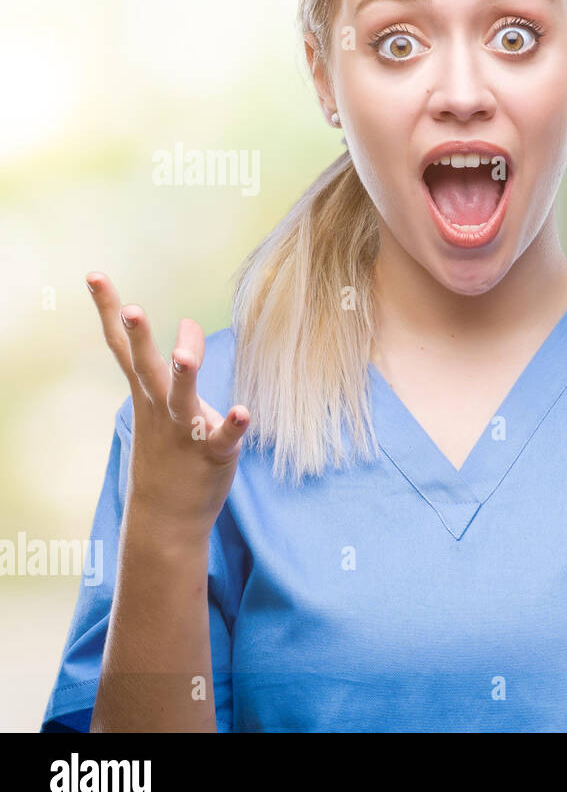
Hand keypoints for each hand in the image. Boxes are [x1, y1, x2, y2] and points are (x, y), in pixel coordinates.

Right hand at [87, 272, 249, 545]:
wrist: (165, 516)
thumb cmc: (169, 450)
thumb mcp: (166, 402)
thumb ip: (175, 359)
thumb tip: (187, 321)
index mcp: (148, 393)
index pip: (123, 346)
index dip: (109, 310)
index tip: (94, 275)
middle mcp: (162, 408)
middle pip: (147, 367)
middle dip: (138, 338)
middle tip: (132, 308)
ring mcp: (186, 430)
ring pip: (183, 398)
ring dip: (185, 374)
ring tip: (185, 354)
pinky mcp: (213, 453)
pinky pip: (224, 436)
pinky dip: (234, 424)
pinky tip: (245, 412)